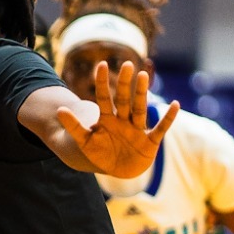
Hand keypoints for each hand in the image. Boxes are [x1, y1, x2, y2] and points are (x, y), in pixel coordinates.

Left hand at [56, 61, 177, 178]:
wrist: (118, 169)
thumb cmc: (101, 153)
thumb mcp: (85, 142)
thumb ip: (74, 126)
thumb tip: (59, 110)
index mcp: (107, 119)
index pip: (103, 97)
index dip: (101, 82)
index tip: (100, 64)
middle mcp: (124, 120)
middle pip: (123, 99)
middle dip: (124, 84)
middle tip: (127, 65)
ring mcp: (137, 129)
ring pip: (140, 109)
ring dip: (141, 94)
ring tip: (143, 76)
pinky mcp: (150, 142)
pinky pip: (160, 128)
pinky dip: (168, 118)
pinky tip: (175, 104)